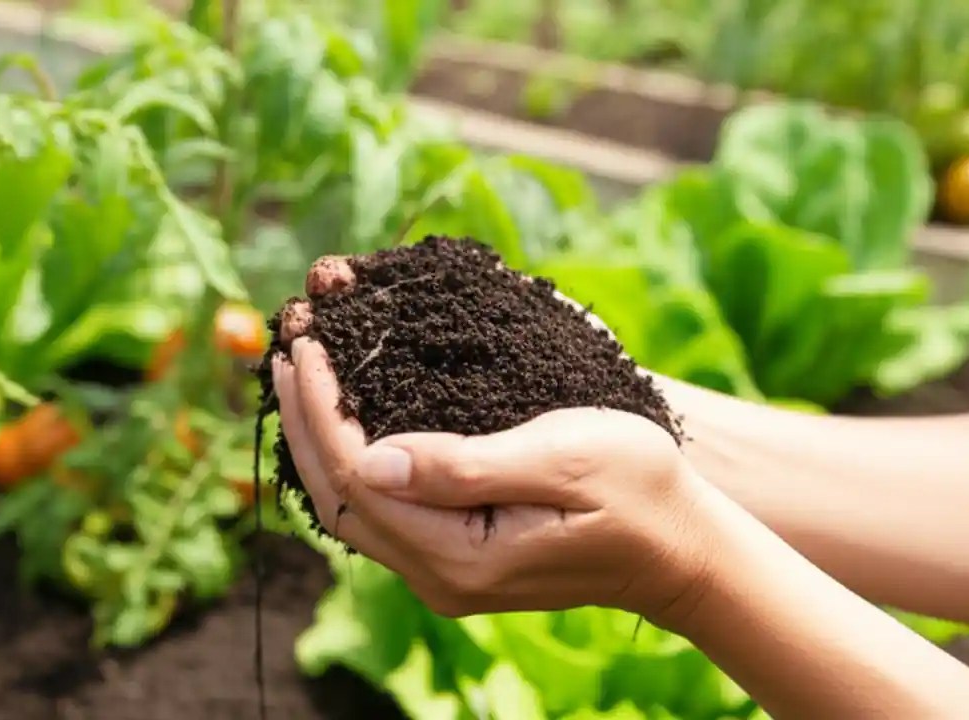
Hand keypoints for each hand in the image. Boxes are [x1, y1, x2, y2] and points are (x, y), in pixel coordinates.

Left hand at [268, 257, 724, 628]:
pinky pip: (379, 509)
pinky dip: (349, 458)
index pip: (356, 477)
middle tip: (289, 344)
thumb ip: (463, 466)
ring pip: (350, 506)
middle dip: (304, 417)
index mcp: (459, 556)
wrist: (679, 546)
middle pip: (338, 495)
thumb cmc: (635, 489)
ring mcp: (445, 573)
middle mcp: (439, 577)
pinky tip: (344, 417)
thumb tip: (370, 459)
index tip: (311, 344)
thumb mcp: (558, 461)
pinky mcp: (456, 558)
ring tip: (302, 372)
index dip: (322, 408)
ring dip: (319, 437)